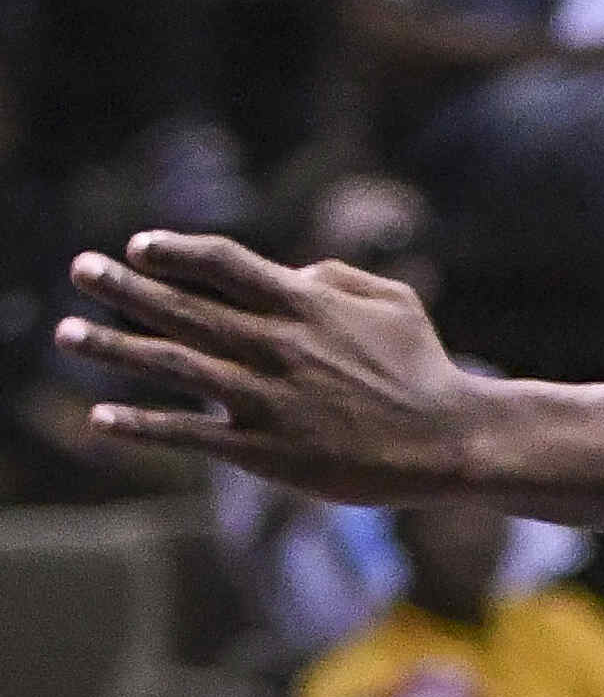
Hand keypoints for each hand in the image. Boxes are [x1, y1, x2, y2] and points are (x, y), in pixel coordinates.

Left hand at [68, 223, 483, 500]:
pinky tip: (100, 415)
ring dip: (114, 348)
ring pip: (173, 366)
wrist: (444, 439)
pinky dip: (140, 424)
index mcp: (308, 304)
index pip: (227, 265)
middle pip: (186, 309)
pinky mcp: (263, 449)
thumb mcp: (393, 300)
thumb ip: (336, 278)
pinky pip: (188, 434)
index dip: (178, 251)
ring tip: (66, 333)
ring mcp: (266, 398)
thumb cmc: (421, 366)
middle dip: (126, 288)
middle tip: (78, 270)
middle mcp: (278, 345)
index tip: (137, 246)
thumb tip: (290, 272)